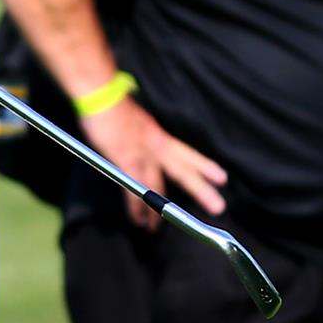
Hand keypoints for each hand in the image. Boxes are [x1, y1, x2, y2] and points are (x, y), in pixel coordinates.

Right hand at [76, 97, 227, 230]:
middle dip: (200, 189)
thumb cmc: (112, 103)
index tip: (221, 177)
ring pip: (158, 187)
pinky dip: (137, 207)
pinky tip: (139, 220)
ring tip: (158, 228)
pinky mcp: (126, 160)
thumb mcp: (136, 118)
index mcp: (158, 134)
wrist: (101, 93)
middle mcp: (156, 145)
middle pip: (182, 171)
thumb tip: (140, 144)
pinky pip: (135, 190)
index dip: (204, 165)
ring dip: (161, 210)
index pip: (186, 152)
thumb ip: (143, 133)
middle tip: (218, 206)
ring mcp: (142, 154)